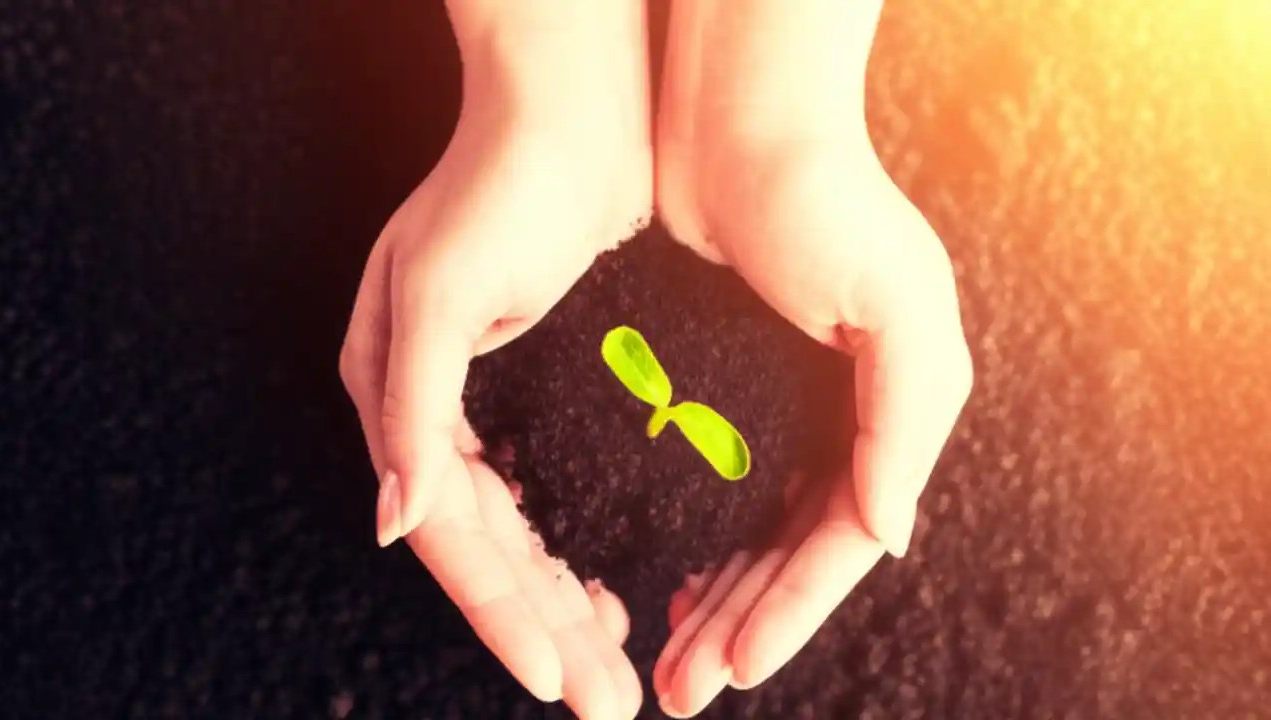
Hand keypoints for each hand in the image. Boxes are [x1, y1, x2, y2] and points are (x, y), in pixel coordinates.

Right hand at [338, 4, 651, 714]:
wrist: (569, 106)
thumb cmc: (499, 185)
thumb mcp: (438, 290)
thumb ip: (411, 412)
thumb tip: (390, 522)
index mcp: (391, 395)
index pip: (448, 533)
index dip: (499, 611)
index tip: (556, 678)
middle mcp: (426, 410)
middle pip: (487, 548)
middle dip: (544, 626)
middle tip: (609, 702)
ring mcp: (476, 403)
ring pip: (518, 533)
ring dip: (560, 601)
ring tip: (615, 664)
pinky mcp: (529, 389)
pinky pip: (543, 494)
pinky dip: (571, 545)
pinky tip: (606, 584)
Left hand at [652, 0, 972, 713]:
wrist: (738, 118)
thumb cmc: (825, 198)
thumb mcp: (896, 304)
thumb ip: (906, 423)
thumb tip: (891, 536)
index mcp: (895, 411)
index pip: (840, 543)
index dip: (790, 611)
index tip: (731, 664)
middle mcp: (848, 418)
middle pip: (794, 553)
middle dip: (742, 623)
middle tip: (684, 690)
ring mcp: (789, 405)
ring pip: (755, 533)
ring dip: (718, 597)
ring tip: (671, 656)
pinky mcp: (732, 386)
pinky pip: (724, 490)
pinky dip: (704, 540)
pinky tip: (676, 576)